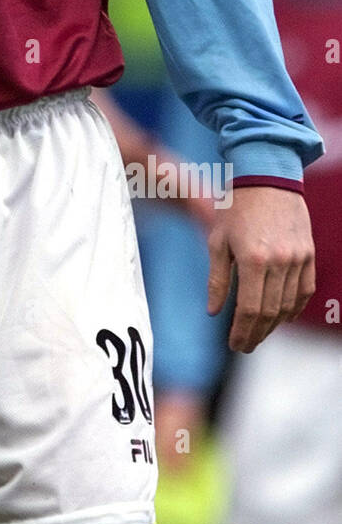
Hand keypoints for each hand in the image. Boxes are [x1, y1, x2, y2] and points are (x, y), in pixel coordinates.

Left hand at [207, 186, 314, 352]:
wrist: (267, 177)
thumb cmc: (235, 207)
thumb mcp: (217, 241)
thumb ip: (217, 279)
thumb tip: (214, 312)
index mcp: (253, 259)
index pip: (250, 310)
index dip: (242, 332)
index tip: (234, 344)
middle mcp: (280, 262)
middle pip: (270, 312)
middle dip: (256, 334)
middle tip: (244, 345)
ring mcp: (298, 258)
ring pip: (289, 305)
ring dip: (274, 325)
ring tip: (258, 333)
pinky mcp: (309, 254)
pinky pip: (305, 291)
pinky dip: (293, 308)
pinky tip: (281, 317)